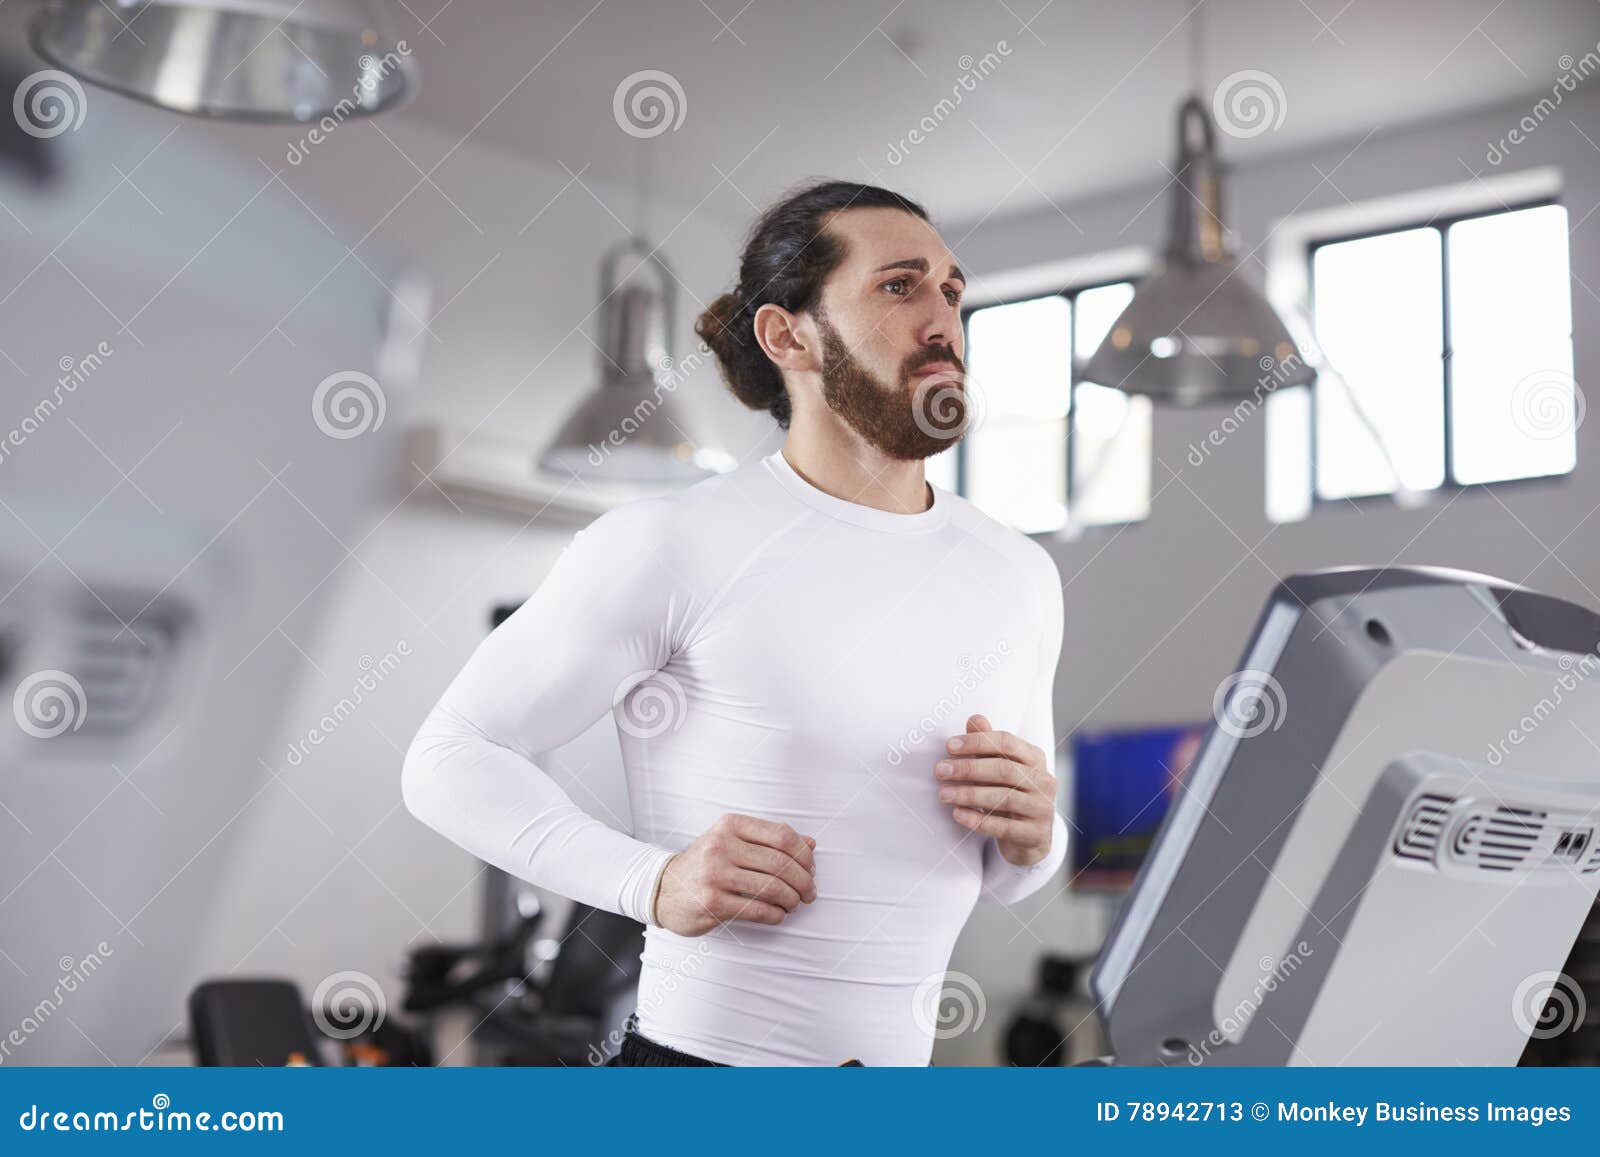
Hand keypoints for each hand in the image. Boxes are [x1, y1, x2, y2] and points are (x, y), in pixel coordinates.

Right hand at [652, 813, 817, 935]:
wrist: (664, 889)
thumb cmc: (706, 864)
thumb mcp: (734, 842)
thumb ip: (770, 841)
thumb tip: (811, 844)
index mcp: (730, 825)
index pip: (781, 835)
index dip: (803, 854)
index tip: (810, 869)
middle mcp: (721, 846)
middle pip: (780, 863)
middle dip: (803, 881)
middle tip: (810, 892)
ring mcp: (715, 875)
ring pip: (772, 887)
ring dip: (791, 899)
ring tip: (795, 904)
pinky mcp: (712, 903)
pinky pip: (757, 910)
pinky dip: (776, 914)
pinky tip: (779, 915)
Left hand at [935, 713, 1055, 866]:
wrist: (1029, 836)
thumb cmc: (1010, 792)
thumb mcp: (1000, 766)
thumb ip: (988, 744)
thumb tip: (975, 719)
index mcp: (1035, 757)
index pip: (1006, 742)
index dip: (977, 742)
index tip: (949, 746)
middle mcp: (1043, 781)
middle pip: (1004, 769)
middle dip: (969, 768)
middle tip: (940, 770)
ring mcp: (1042, 808)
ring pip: (1004, 798)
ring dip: (969, 795)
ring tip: (943, 794)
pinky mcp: (1035, 834)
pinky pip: (1004, 826)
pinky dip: (978, 820)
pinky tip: (957, 814)